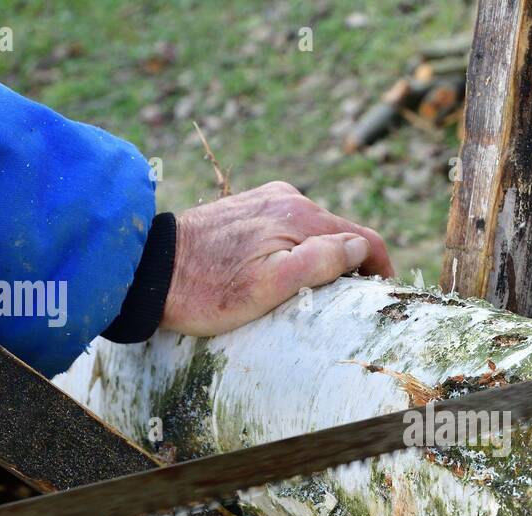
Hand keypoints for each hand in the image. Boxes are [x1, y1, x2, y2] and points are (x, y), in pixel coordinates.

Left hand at [161, 181, 393, 335]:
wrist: (148, 270)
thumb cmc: (207, 291)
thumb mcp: (270, 288)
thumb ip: (320, 262)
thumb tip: (358, 248)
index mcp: (299, 215)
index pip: (364, 238)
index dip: (381, 269)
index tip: (383, 295)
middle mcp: (287, 198)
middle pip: (340, 233)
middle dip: (352, 264)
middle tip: (349, 303)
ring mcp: (265, 200)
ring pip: (314, 230)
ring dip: (323, 257)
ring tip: (316, 292)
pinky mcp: (247, 207)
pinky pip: (288, 227)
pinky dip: (298, 249)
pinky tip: (284, 272)